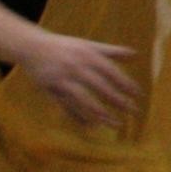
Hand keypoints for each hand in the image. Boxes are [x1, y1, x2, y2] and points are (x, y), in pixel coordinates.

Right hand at [24, 31, 140, 129]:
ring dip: (100, 113)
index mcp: (88, 55)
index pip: (111, 72)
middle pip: (100, 87)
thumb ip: (112, 51)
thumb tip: (136, 55)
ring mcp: (62, 79)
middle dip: (118, 100)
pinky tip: (91, 126)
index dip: (125, 84)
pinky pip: (66, 106)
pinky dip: (77, 117)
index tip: (138, 95)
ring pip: (83, 99)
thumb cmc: (65, 46)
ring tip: (116, 124)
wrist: (32, 46)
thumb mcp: (88, 45)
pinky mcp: (50, 89)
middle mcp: (76, 67)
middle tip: (134, 112)